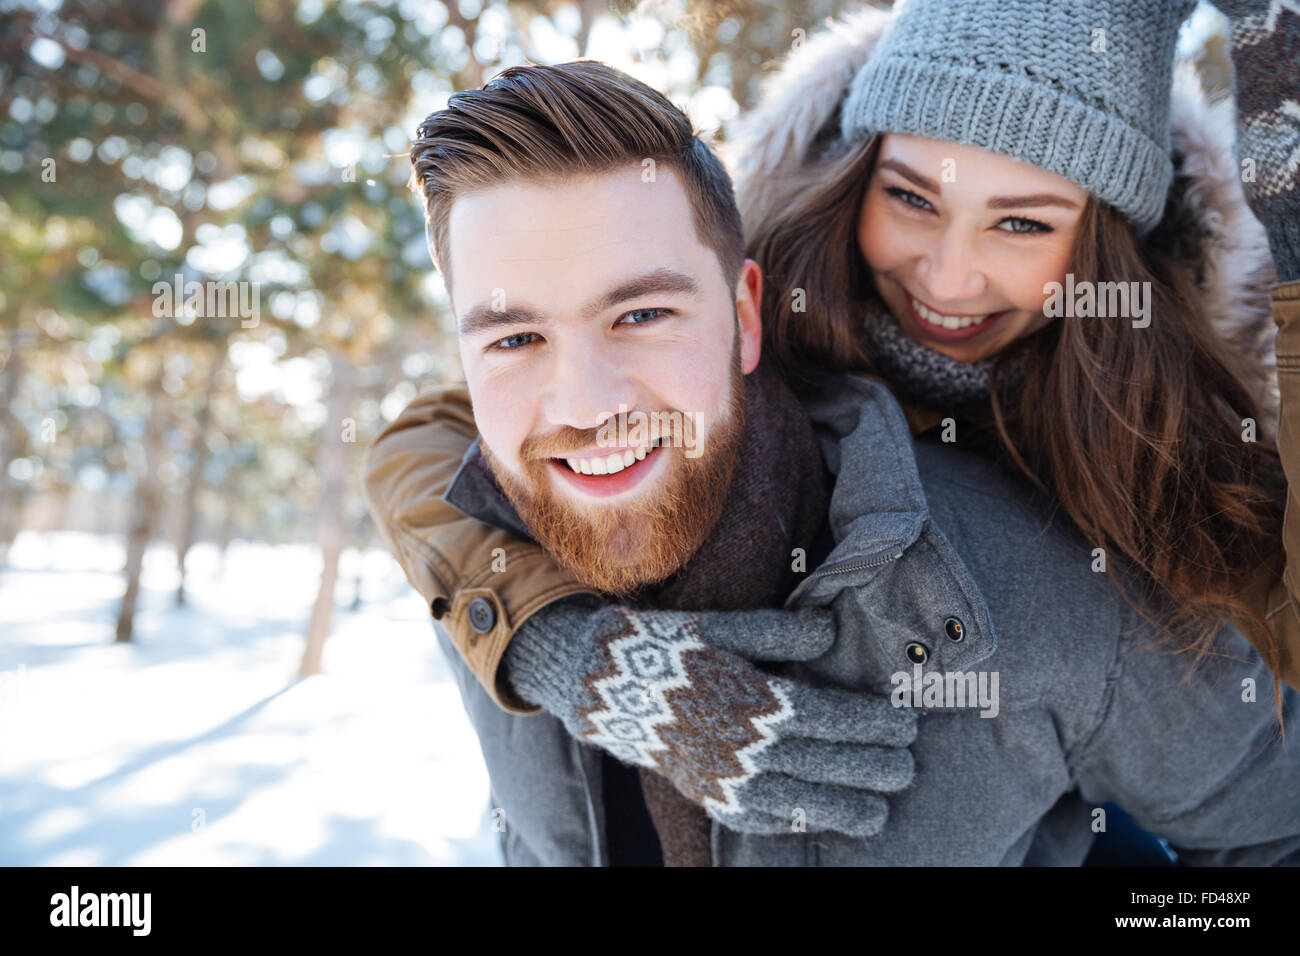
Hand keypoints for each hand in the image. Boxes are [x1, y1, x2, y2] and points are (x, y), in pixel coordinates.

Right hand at [505, 600, 916, 837]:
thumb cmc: (672, 647)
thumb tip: (831, 633)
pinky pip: (760, 819)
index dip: (872, 724)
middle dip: (872, 769)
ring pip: (797, 801)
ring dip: (843, 809)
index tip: (906, 724)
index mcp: (751, 696)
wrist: (604, 685)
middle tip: (908, 768)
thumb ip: (781, 631)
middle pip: (823, 763)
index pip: (828, 717)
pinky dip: (795, 822)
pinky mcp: (708, 796)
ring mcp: (724, 776)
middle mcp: (741, 743)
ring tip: (880, 812)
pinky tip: (820, 819)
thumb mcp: (724, 625)